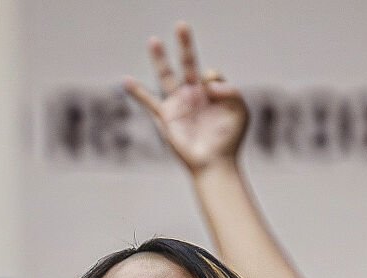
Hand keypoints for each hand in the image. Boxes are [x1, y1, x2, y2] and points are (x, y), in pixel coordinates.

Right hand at [124, 23, 247, 174]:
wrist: (214, 163)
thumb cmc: (229, 140)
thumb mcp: (240, 111)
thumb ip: (230, 90)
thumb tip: (208, 80)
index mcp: (210, 94)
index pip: (209, 73)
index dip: (212, 78)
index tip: (213, 91)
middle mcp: (193, 95)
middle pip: (187, 63)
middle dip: (185, 45)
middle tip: (182, 25)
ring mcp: (178, 105)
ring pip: (166, 76)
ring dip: (160, 58)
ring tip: (154, 40)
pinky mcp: (166, 118)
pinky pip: (148, 102)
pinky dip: (137, 92)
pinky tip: (126, 80)